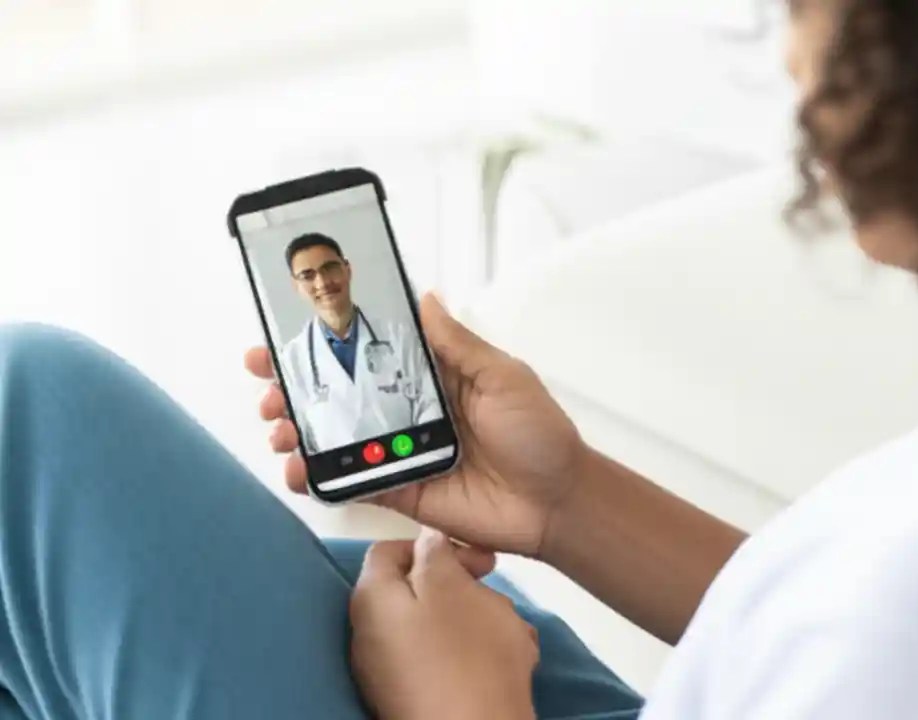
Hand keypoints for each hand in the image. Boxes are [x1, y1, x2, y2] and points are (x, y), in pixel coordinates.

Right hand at [245, 293, 586, 556]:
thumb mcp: (503, 377)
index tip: (286, 333)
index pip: (369, 352)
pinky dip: (319, 479)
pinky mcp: (400, 491)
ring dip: (298, 432)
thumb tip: (425, 298)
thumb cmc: (540, 435)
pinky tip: (300, 471)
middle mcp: (409, 411)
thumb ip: (458, 344)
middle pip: (339, 395)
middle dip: (295, 388)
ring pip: (335, 439)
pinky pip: (352, 483)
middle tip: (267, 386)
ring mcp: (401, 452)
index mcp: (431, 377)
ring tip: (281, 429)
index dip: (327, 342)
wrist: (557, 502)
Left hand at [351, 530, 537, 719]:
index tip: (479, 559)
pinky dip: (477, 654)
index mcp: (372, 600)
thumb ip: (435, 554)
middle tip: (500, 599)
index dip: (437, 545)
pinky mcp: (417, 698)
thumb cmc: (466, 657)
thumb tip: (426, 540)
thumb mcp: (453, 588)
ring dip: (480, 622)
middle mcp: (371, 636)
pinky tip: (509, 662)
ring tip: (514, 635)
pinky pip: (446, 661)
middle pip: (419, 590)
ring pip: (440, 626)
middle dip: (466, 588)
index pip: (389, 550)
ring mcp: (391, 672)